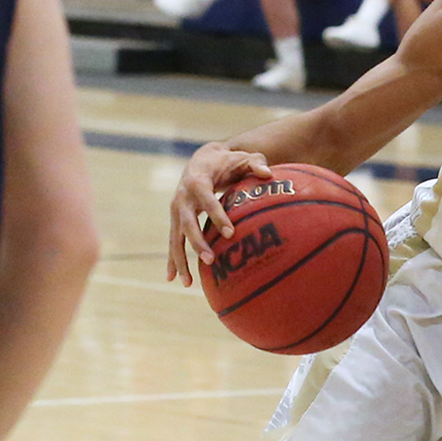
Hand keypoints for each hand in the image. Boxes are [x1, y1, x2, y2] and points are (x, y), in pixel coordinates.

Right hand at [167, 142, 273, 285]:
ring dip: (180, 260)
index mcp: (197, 181)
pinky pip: (173, 242)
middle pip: (187, 223)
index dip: (218, 216)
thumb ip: (255, 163)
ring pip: (176, 238)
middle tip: (211, 260)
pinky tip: (173, 279)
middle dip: (197, 243)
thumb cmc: (226, 162)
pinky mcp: (175, 221)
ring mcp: (176, 211)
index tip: (230, 234)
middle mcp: (182, 197)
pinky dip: (172, 261)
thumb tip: (268, 173)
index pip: (207, 200)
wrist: (200, 160)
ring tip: (188, 282)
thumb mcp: (241, 158)